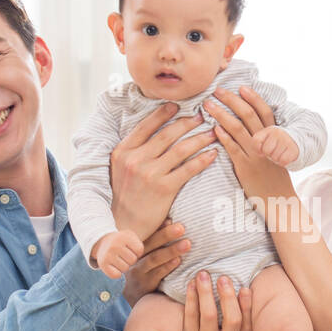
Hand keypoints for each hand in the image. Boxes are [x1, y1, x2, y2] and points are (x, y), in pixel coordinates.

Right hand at [92, 230, 143, 279]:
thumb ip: (141, 244)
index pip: (139, 250)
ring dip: (123, 266)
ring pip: (125, 268)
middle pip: (133, 260)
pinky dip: (116, 273)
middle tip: (123, 255)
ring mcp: (108, 255)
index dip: (137, 252)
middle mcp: (115, 245)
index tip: (130, 249)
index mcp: (124, 236)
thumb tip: (151, 260)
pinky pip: (116, 275)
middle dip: (130, 260)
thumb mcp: (131, 237)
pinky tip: (113, 266)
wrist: (102, 243)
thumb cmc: (122, 242)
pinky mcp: (102, 264)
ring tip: (118, 259)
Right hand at [110, 102, 217, 239]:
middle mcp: (135, 159)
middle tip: (201, 116)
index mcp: (122, 151)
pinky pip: (188, 169)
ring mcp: (150, 173)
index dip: (162, 114)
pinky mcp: (164, 189)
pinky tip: (212, 154)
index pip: (145, 126)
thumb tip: (148, 134)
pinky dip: (202, 159)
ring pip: (180, 149)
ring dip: (199, 138)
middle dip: (186, 123)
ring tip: (212, 132)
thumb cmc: (123, 196)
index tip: (176, 105)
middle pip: (167, 135)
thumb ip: (132, 151)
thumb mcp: (118, 169)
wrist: (122, 224)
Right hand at [122, 219, 190, 306]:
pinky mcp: (144, 284)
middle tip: (182, 228)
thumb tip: (172, 219)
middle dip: (166, 235)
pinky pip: (156, 275)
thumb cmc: (146, 267)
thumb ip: (156, 239)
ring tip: (187, 244)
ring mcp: (139, 271)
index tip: (171, 220)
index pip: (148, 234)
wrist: (134, 293)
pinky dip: (167, 267)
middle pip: (151, 244)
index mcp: (137, 247)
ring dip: (171, 251)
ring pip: (154, 259)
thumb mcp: (147, 253)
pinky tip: (178, 261)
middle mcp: (136, 257)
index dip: (159, 228)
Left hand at [167, 272, 253, 330]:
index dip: (247, 306)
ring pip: (208, 315)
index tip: (245, 288)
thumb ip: (244, 318)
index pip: (248, 324)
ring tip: (203, 275)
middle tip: (223, 277)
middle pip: (231, 319)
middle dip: (228, 296)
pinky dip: (191, 298)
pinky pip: (190, 316)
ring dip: (206, 292)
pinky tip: (191, 285)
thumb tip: (245, 287)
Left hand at [204, 86, 293, 205]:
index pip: (265, 112)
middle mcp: (266, 143)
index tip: (241, 87)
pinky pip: (233, 149)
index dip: (253, 98)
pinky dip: (223, 137)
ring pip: (238, 128)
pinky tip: (213, 128)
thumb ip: (266, 139)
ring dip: (221, 114)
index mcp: (274, 138)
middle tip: (218, 91)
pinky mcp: (246, 168)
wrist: (280, 201)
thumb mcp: (276, 154)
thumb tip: (252, 126)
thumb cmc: (275, 178)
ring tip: (208, 105)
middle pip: (249, 115)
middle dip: (232, 100)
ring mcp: (256, 155)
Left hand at [254, 125, 298, 166]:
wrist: (295, 140)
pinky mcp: (293, 149)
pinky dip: (283, 162)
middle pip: (266, 150)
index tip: (262, 150)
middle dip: (269, 154)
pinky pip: (283, 160)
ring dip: (276, 158)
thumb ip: (258, 143)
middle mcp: (277, 133)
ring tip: (280, 153)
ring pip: (275, 157)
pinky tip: (284, 157)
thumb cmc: (276, 142)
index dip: (257, 149)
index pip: (256, 140)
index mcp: (268, 130)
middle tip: (273, 151)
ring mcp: (286, 140)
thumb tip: (260, 153)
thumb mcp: (266, 138)